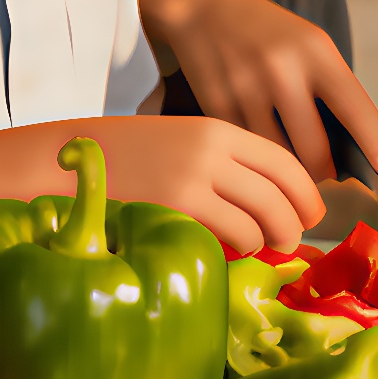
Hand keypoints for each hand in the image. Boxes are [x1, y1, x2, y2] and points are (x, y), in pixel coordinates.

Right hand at [87, 115, 326, 256]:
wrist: (64, 159)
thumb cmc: (126, 157)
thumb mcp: (181, 142)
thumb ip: (222, 162)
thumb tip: (268, 198)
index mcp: (217, 129)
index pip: (283, 160)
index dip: (306, 191)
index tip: (312, 211)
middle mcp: (212, 149)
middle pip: (280, 192)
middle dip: (297, 222)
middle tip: (294, 240)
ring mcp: (194, 178)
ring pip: (261, 217)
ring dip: (271, 239)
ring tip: (264, 247)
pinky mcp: (176, 206)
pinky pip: (231, 233)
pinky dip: (242, 247)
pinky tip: (234, 249)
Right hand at [142, 0, 377, 183]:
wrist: (202, 8)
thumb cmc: (267, 31)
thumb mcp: (309, 44)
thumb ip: (330, 87)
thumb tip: (351, 145)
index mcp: (316, 52)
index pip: (355, 107)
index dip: (374, 142)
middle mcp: (283, 70)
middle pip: (314, 147)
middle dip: (324, 170)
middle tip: (328, 175)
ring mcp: (247, 89)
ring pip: (279, 155)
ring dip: (291, 168)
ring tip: (295, 164)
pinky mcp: (216, 105)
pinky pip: (249, 148)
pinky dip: (259, 155)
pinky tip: (260, 148)